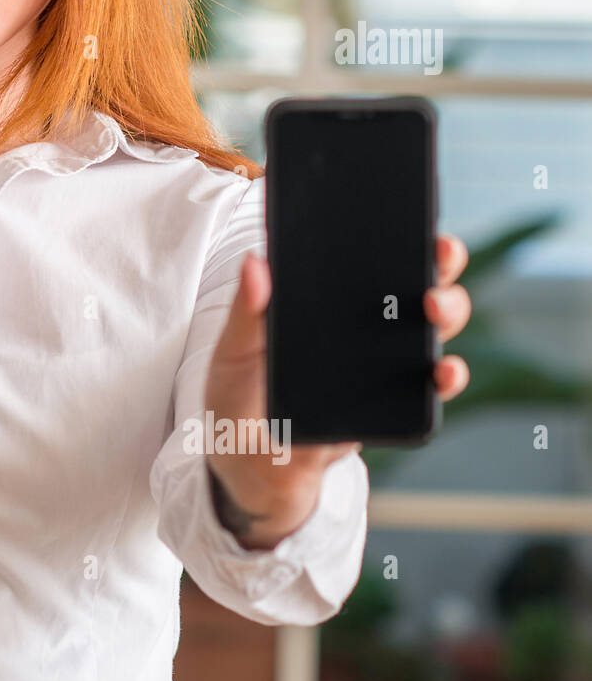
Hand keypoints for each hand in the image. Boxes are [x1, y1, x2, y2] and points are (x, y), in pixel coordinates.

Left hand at [202, 233, 472, 546]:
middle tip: (437, 255)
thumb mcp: (232, 354)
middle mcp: (359, 328)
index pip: (362, 259)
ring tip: (434, 308)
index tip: (403, 210)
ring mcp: (381, 365)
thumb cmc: (238, 401)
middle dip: (436, 265)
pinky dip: (446, 376)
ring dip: (448, 311)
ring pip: (431, 329)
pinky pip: (429, 388)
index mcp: (322, 305)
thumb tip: (256, 261)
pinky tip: (442, 369)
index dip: (389, 232)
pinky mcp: (391, 405)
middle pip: (410, 285)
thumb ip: (247, 314)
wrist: (250, 470)